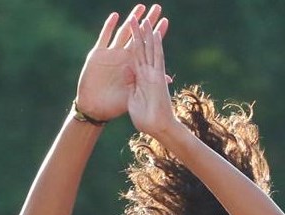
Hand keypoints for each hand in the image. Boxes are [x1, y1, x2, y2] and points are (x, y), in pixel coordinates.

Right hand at [74, 5, 156, 123]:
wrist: (95, 109)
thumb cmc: (114, 105)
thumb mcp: (135, 94)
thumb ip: (148, 83)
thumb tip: (168, 78)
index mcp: (134, 66)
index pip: (148, 46)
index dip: (156, 34)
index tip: (165, 21)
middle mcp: (124, 57)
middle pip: (138, 35)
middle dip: (147, 21)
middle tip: (157, 7)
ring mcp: (111, 54)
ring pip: (123, 32)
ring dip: (131, 20)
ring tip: (140, 8)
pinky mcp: (97, 55)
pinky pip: (104, 37)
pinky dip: (109, 26)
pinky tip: (116, 16)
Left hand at [124, 7, 176, 139]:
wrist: (157, 128)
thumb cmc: (146, 118)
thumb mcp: (133, 98)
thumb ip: (131, 84)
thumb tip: (127, 73)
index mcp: (141, 77)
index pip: (137, 55)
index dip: (135, 42)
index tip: (134, 31)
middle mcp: (148, 72)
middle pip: (143, 48)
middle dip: (140, 33)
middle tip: (140, 16)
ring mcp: (153, 74)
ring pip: (149, 49)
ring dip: (147, 34)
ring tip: (145, 18)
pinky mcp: (157, 77)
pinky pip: (156, 58)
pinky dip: (156, 45)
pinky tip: (155, 33)